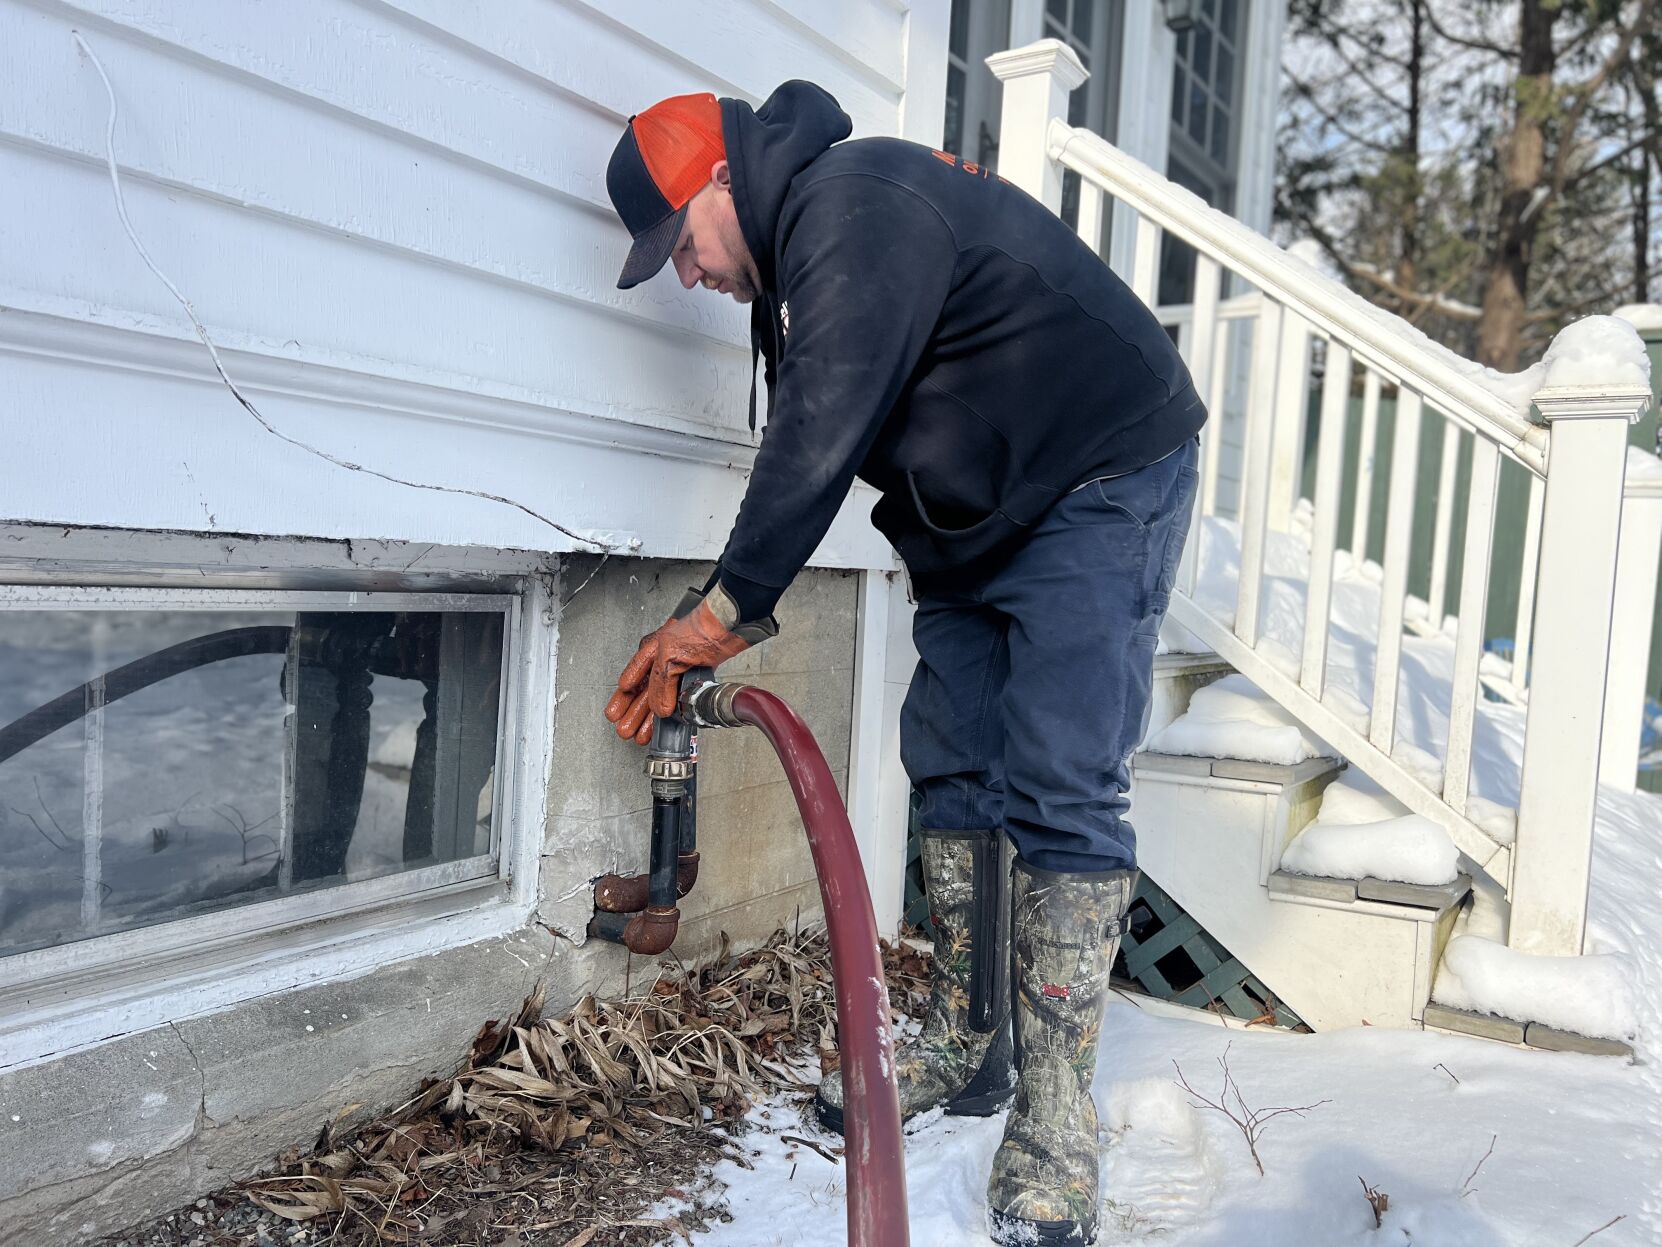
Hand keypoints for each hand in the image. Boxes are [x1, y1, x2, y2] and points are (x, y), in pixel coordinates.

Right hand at [603, 589, 756, 742]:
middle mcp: (663, 660)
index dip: (623, 698)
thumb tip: (659, 708)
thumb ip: (661, 684)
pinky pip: (677, 700)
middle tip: (625, 729)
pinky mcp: (694, 677)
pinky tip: (665, 723)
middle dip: (632, 713)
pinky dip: (670, 713)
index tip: (615, 713)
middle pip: (642, 693)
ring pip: (658, 698)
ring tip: (639, 733)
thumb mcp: (669, 656)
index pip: (632, 679)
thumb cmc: (699, 630)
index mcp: (652, 650)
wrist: (728, 628)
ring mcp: (679, 670)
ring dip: (648, 718)